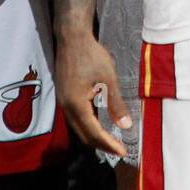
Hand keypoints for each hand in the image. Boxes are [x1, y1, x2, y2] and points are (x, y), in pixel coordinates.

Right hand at [55, 30, 130, 156]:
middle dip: (101, 144)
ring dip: (93, 135)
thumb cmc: (91, 55)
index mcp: (76, 105)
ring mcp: (63, 101)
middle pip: (83, 134)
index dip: (108, 144)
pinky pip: (75, 117)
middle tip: (118, 149)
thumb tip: (126, 126)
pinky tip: (99, 121)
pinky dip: (88, 124)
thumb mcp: (108, 79)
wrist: (71, 37)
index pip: (93, 133)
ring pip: (78, 127)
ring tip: (110, 139)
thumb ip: (116, 104)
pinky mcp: (63, 95)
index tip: (122, 152)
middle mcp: (66, 107)